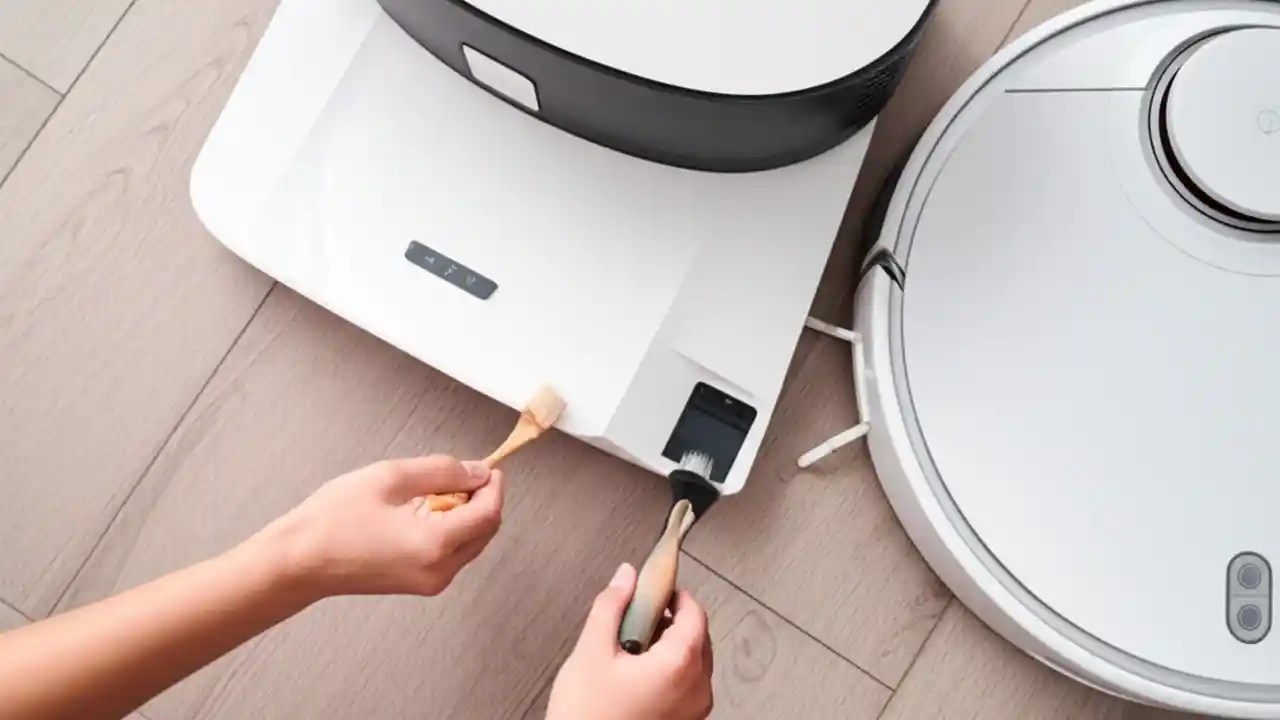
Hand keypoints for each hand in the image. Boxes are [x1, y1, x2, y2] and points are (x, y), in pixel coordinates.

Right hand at [251, 456, 502, 600]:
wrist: (300, 561)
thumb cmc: (333, 520)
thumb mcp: (391, 477)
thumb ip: (443, 471)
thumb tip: (477, 471)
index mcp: (435, 544)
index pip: (489, 514)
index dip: (494, 487)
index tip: (490, 467)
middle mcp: (439, 570)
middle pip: (486, 531)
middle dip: (482, 499)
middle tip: (463, 474)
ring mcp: (431, 582)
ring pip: (472, 543)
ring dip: (467, 514)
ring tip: (436, 490)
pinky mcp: (421, 584)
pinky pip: (453, 553)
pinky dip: (452, 529)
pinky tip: (426, 511)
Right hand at [547, 564, 713, 719]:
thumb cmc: (588, 717)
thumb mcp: (592, 651)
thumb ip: (611, 606)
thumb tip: (625, 578)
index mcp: (680, 664)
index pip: (694, 611)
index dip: (672, 594)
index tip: (651, 590)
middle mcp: (697, 688)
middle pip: (697, 635)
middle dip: (669, 621)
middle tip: (636, 618)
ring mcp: (694, 710)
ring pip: (693, 661)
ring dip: (669, 647)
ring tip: (630, 652)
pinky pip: (687, 686)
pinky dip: (669, 672)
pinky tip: (635, 676)